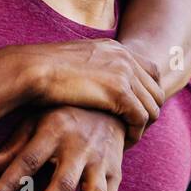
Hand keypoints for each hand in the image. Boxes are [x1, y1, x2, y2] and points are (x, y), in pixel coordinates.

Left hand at [0, 106, 125, 190]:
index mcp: (55, 127)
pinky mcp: (116, 172)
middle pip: (62, 183)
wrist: (109, 102)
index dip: (9, 182)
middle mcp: (81, 144)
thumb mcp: (34, 120)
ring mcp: (102, 159)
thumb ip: (10, 147)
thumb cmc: (62, 114)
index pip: (29, 158)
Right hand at [22, 39, 163, 134]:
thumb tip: (98, 84)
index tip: (133, 114)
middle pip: (156, 89)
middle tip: (132, 130)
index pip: (150, 71)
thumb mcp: (77, 64)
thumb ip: (94, 70)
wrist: (34, 70)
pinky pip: (141, 118)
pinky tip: (123, 143)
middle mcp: (124, 56)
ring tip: (127, 139)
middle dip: (148, 112)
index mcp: (115, 47)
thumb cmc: (45, 72)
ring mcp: (124, 71)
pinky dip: (135, 133)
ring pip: (153, 106)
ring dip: (142, 126)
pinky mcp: (120, 91)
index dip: (147, 95)